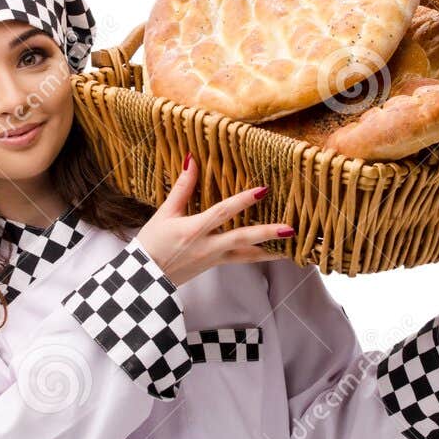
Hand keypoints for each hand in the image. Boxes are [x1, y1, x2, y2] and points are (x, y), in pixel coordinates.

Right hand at [135, 153, 293, 286]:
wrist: (146, 278)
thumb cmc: (151, 244)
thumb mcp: (164, 213)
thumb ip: (182, 188)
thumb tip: (192, 160)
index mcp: (192, 230)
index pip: (222, 212)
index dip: (242, 201)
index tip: (262, 190)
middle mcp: (206, 247)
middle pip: (241, 239)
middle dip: (266, 233)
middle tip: (289, 229)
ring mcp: (213, 259)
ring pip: (247, 256)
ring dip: (270, 251)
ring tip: (291, 247)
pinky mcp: (215, 265)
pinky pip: (242, 261)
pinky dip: (259, 256)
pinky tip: (274, 253)